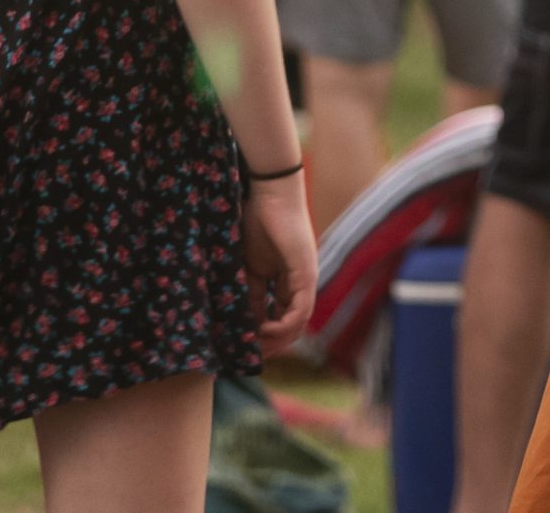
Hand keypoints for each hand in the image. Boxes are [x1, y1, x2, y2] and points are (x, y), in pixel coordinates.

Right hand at [241, 171, 316, 358]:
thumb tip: (243, 322)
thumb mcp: (248, 266)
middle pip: (293, 326)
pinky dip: (284, 325)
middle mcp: (301, 284)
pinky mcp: (306, 274)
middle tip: (251, 356)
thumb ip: (249, 292)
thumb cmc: (256, 222)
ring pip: (299, 323)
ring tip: (255, 345)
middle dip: (273, 345)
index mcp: (288, 282)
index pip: (281, 318)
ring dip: (278, 339)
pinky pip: (300, 310)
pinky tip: (263, 329)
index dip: (265, 336)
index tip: (246, 346)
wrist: (269, 193)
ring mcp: (306, 280)